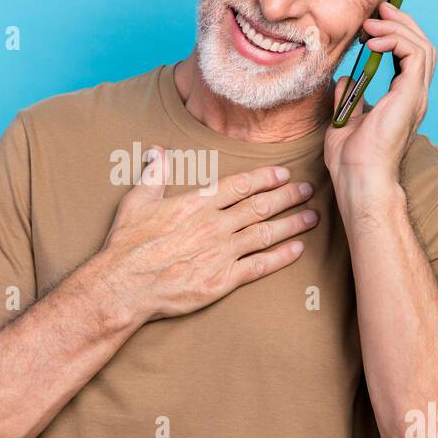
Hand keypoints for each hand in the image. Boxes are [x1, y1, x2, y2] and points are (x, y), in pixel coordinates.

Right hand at [98, 146, 317, 322]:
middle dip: (288, 197)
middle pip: (260, 206)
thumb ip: (154, 175)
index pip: (240, 185)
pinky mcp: (222, 280)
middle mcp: (215, 225)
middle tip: (307, 191)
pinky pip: (259, 266)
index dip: (266, 178)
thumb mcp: (137, 202)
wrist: (125, 284)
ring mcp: (221, 252)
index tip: (284, 174)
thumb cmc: (128, 244)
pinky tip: (296, 249)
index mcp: (197, 204)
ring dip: (292, 224)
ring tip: (312, 217)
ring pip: (265, 233)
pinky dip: (280, 257)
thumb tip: (158, 152)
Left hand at [323, 0, 437, 192]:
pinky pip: (414, 54)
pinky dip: (395, 40)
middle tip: (377, 9)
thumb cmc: (351, 160)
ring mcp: (416, 96)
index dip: (394, 35)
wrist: (359, 179)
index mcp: (403, 101)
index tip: (370, 23)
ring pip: (423, 46)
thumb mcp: (346, 119)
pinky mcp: (411, 96)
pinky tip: (372, 40)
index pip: (410, 58)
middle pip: (422, 46)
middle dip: (401, 22)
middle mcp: (414, 96)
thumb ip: (349, 97)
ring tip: (371, 23)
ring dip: (397, 27)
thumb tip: (345, 77)